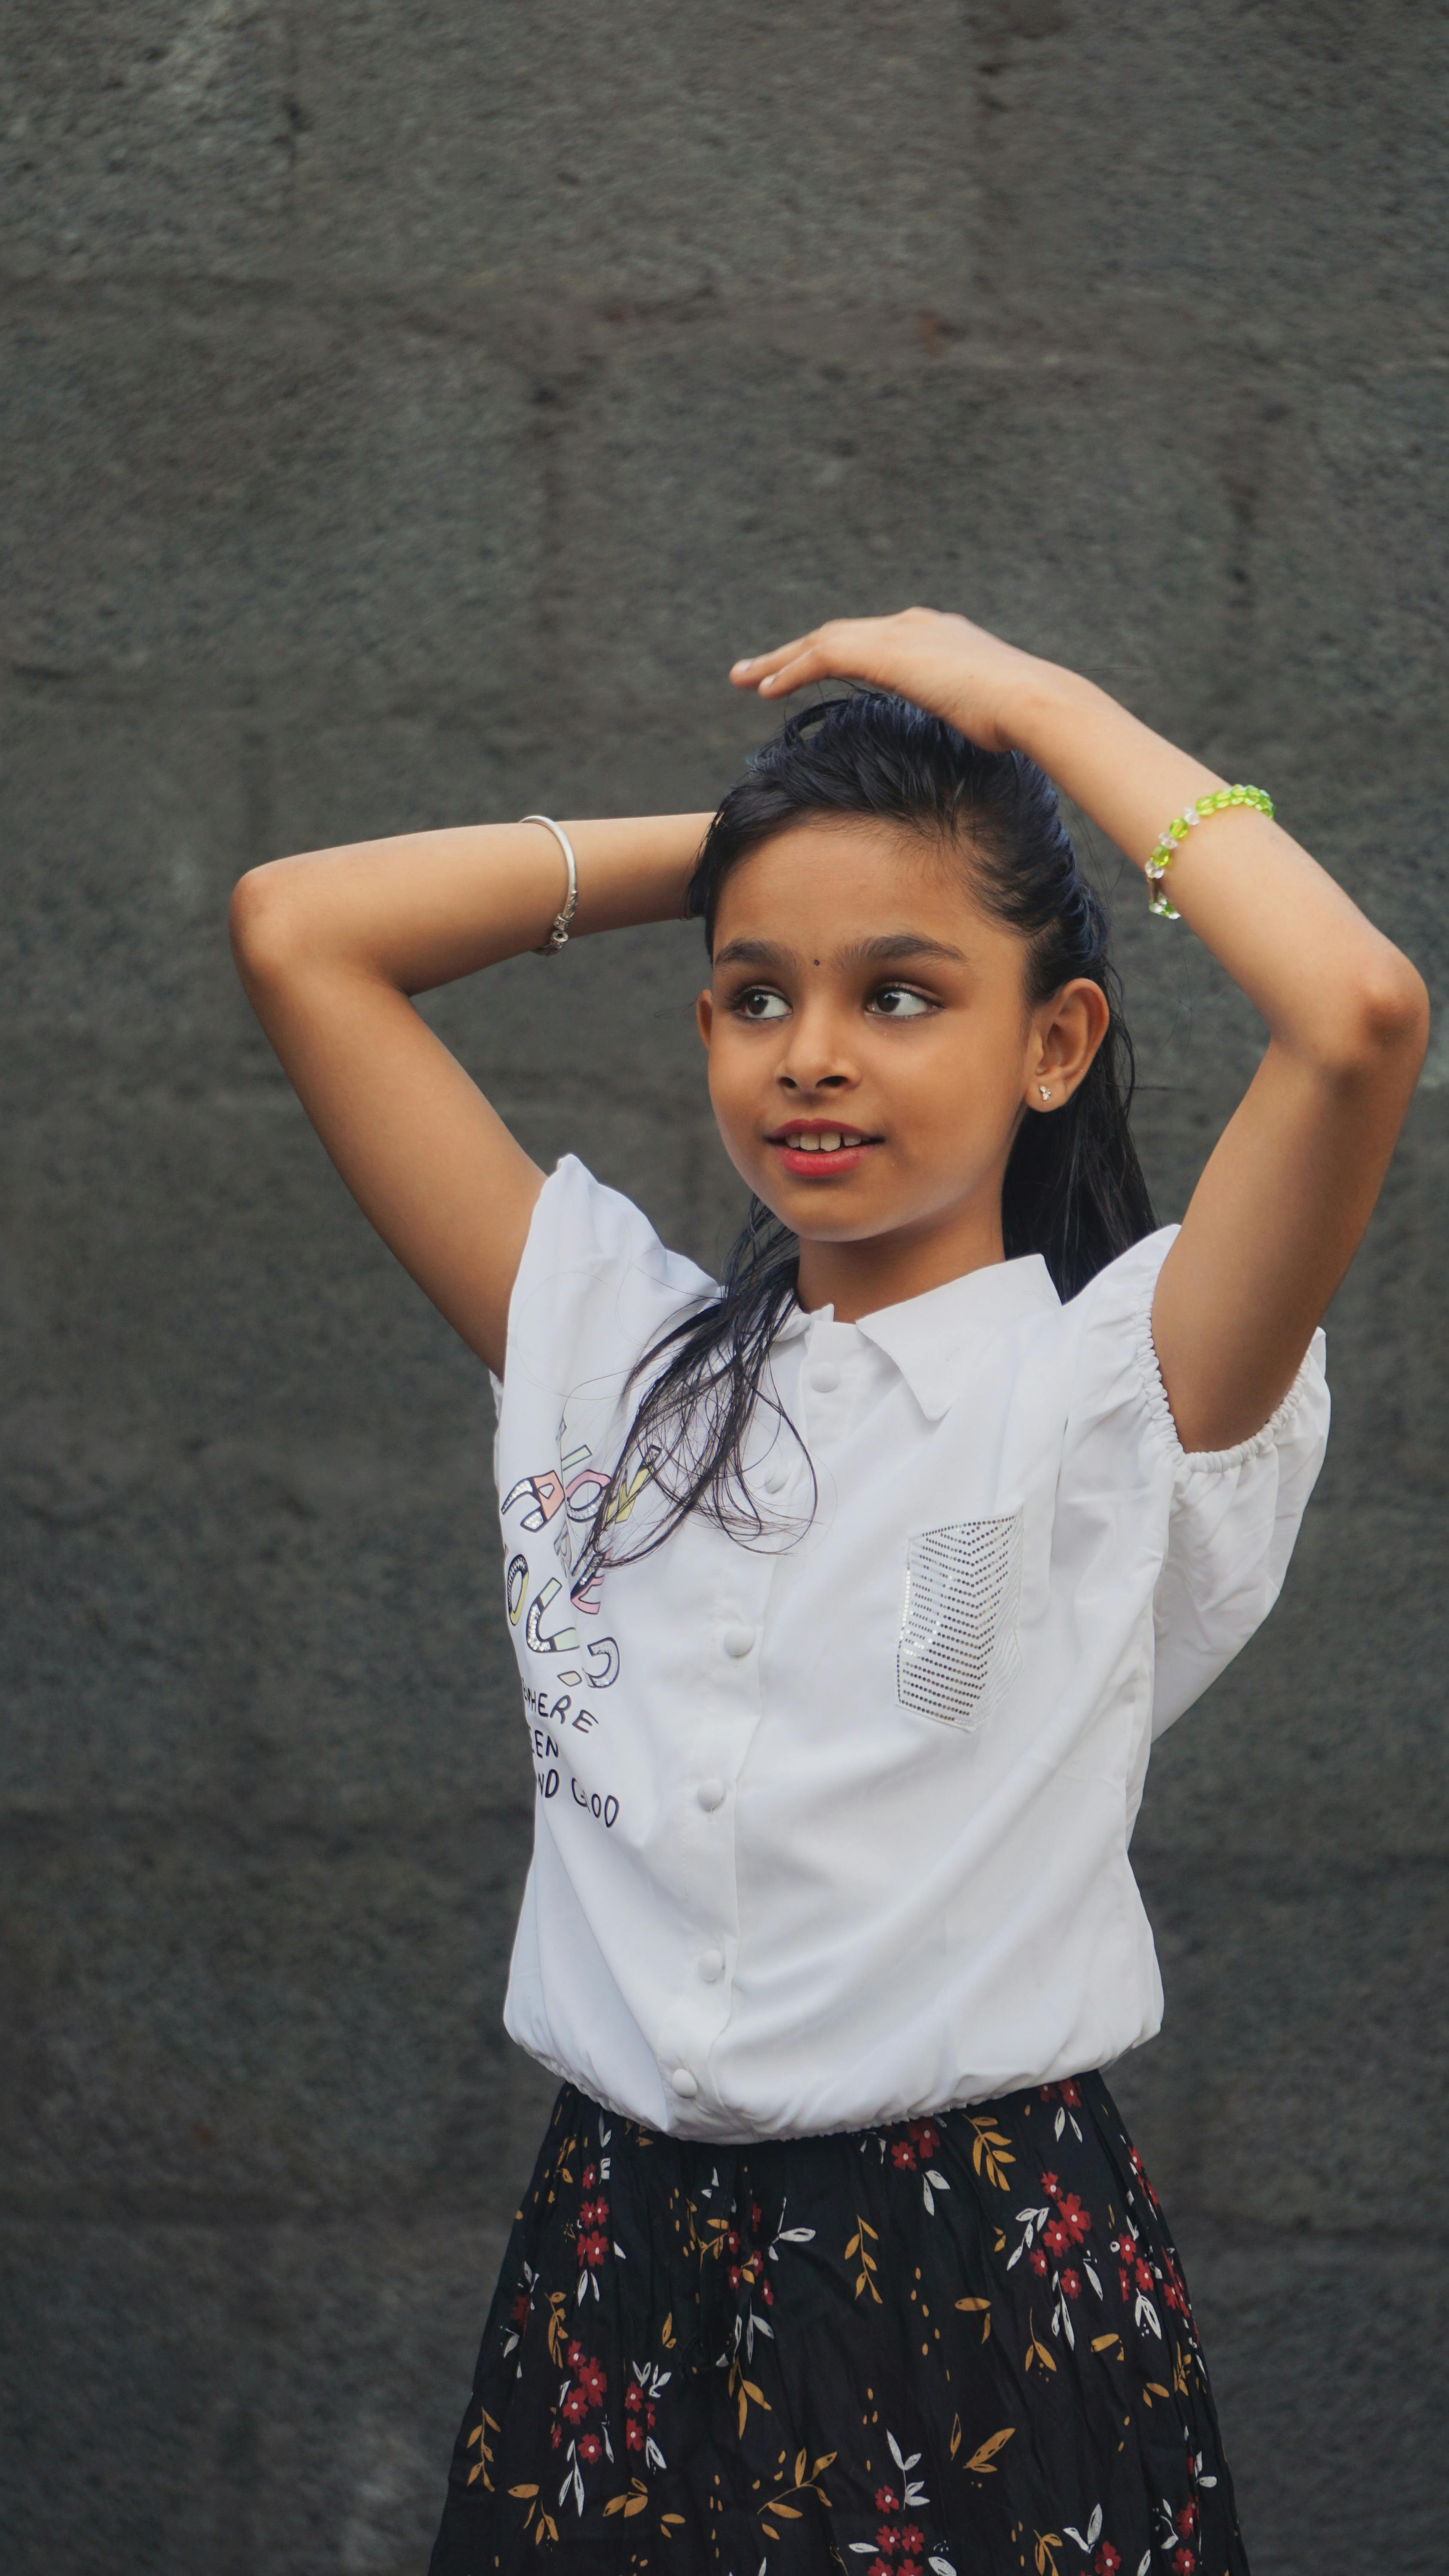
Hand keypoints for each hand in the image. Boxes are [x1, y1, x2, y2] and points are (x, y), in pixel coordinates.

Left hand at [730, 606, 1058, 754]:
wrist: (1032, 702)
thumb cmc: (1019, 719)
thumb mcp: (982, 715)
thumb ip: (961, 715)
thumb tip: (970, 739)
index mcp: (934, 636)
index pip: (869, 641)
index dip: (831, 656)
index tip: (805, 672)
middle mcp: (911, 625)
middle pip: (836, 634)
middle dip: (791, 653)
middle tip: (752, 673)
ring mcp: (899, 633)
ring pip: (820, 641)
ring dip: (778, 660)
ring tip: (743, 680)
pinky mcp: (885, 652)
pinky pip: (822, 656)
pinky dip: (791, 671)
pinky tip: (766, 690)